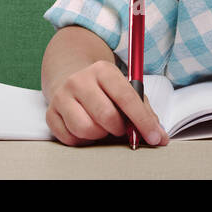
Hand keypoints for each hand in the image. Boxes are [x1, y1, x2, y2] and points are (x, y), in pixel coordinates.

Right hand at [44, 61, 168, 146]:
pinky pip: (70, 138)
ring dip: (100, 135)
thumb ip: (144, 112)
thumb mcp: (125, 90)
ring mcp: (62, 96)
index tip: (154, 138)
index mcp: (103, 70)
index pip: (126, 97)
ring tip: (103, 127)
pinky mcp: (50, 113)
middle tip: (121, 129)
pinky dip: (83, 140)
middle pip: (106, 116)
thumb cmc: (104, 89)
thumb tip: (160, 137)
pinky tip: (88, 130)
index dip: (142, 121)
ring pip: (85, 129)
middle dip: (119, 129)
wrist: (69, 77)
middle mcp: (80, 80)